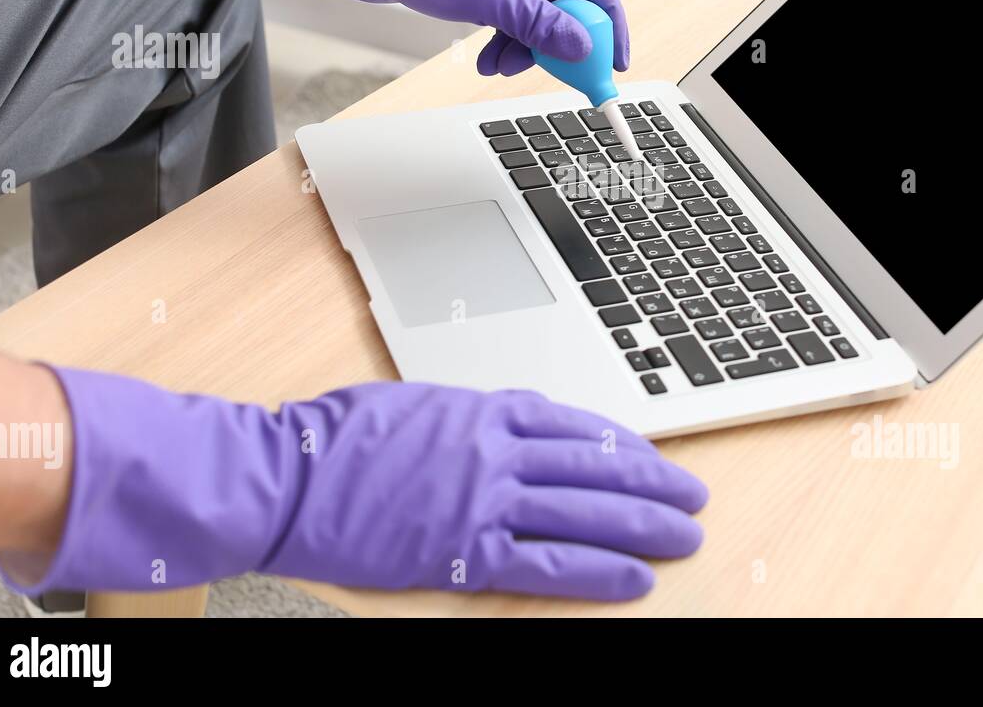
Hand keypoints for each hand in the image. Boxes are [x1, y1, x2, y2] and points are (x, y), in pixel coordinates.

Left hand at [131, 0, 629, 77]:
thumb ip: (542, 25)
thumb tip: (583, 47)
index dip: (606, 29)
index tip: (613, 67)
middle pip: (566, 2)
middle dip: (555, 44)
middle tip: (557, 79)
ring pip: (536, 13)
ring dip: (523, 47)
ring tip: (496, 68)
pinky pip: (511, 12)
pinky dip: (503, 38)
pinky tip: (484, 59)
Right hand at [264, 382, 703, 598]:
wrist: (290, 475)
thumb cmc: (341, 437)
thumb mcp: (420, 404)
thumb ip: (475, 417)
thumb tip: (514, 426)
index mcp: (487, 409)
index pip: (578, 425)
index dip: (625, 445)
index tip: (654, 458)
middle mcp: (499, 450)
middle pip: (597, 465)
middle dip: (653, 484)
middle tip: (692, 498)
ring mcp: (487, 500)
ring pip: (587, 511)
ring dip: (644, 525)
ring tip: (685, 536)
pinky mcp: (467, 551)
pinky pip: (549, 562)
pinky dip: (598, 571)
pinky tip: (636, 578)